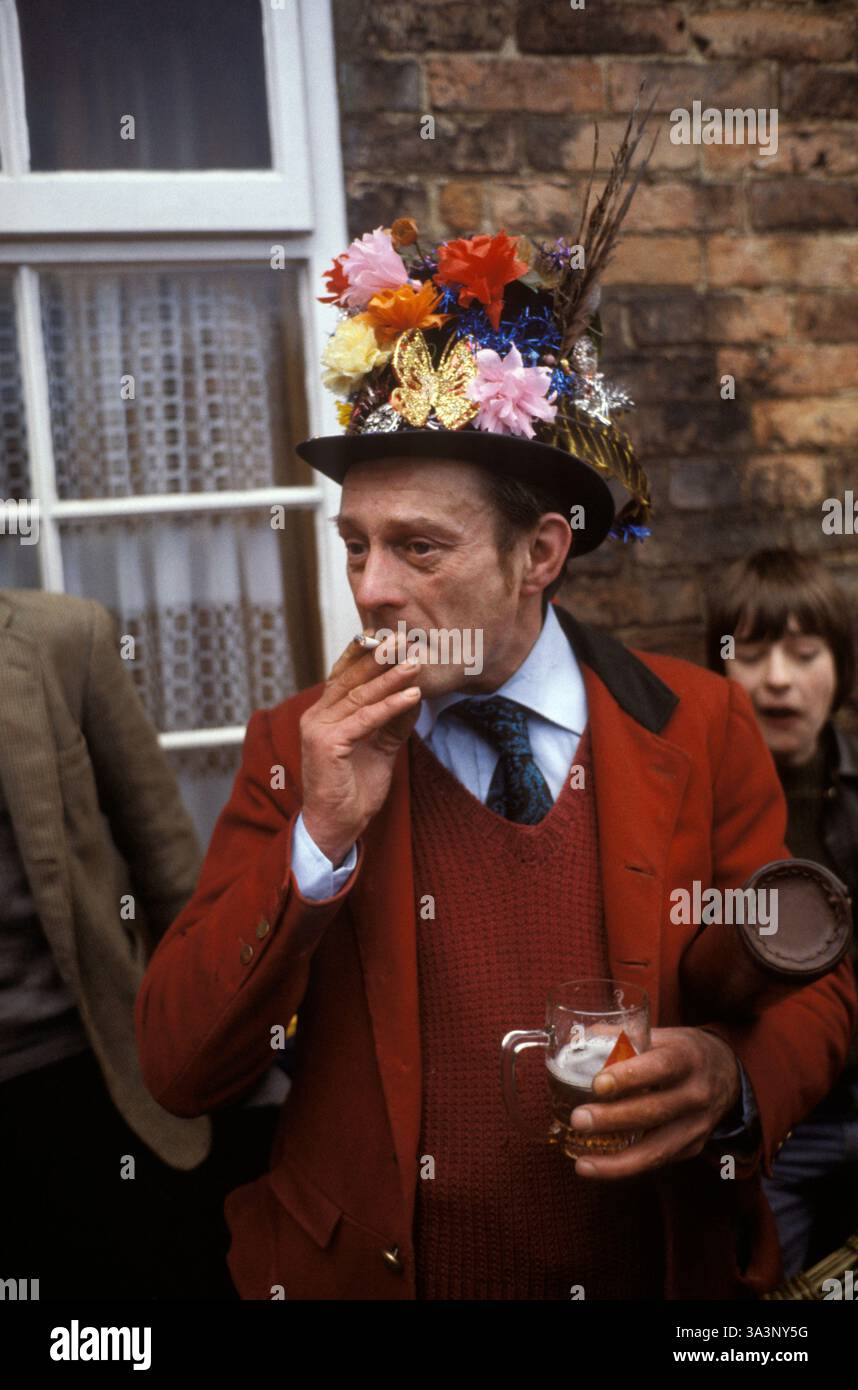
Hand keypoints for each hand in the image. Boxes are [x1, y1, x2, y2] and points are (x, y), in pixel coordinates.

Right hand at [300, 635, 422, 864]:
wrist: (336, 826)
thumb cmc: (353, 790)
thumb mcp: (380, 748)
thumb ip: (391, 721)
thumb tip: (414, 694)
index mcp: (324, 713)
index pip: (345, 674)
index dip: (367, 653)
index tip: (393, 634)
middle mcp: (316, 716)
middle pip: (352, 678)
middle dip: (381, 656)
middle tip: (407, 637)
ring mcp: (318, 729)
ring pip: (360, 696)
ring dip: (392, 677)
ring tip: (416, 662)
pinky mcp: (327, 744)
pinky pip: (365, 719)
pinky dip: (390, 706)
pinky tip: (412, 695)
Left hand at [568, 1026, 741, 1179]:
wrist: (727, 1073)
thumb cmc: (683, 1051)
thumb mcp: (661, 1035)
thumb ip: (623, 1037)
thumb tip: (579, 1040)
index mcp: (686, 1058)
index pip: (660, 1067)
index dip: (629, 1076)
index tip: (597, 1084)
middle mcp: (696, 1093)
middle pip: (654, 1111)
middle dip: (613, 1119)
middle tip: (578, 1119)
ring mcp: (697, 1125)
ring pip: (658, 1149)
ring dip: (618, 1161)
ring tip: (583, 1164)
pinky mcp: (693, 1146)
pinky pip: (659, 1161)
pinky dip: (627, 1167)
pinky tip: (599, 1166)